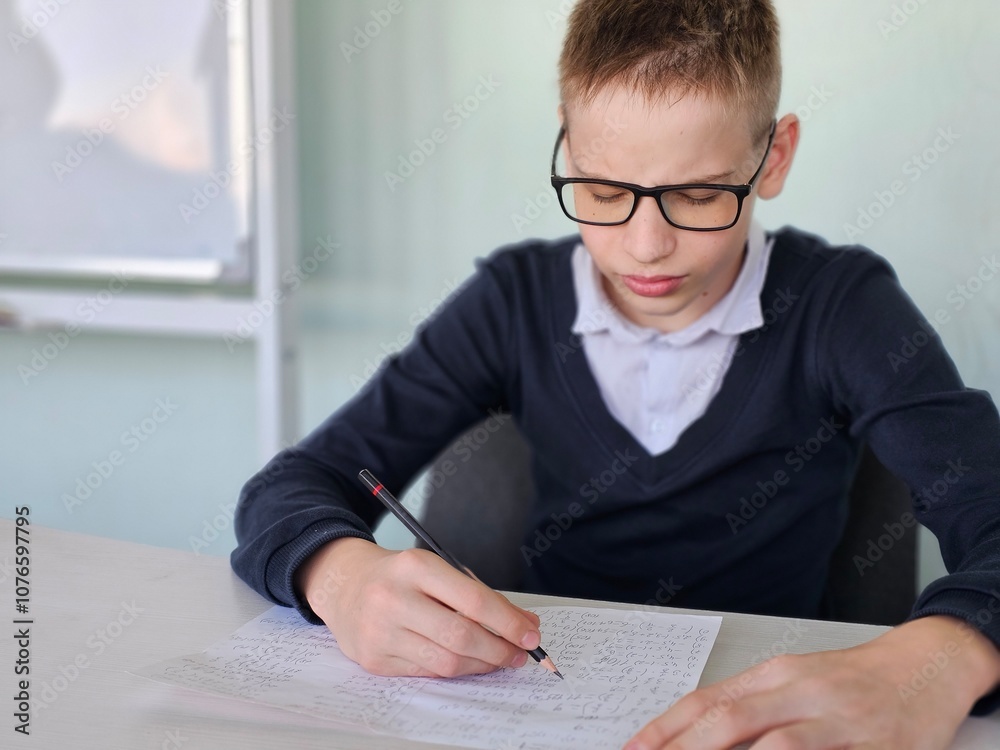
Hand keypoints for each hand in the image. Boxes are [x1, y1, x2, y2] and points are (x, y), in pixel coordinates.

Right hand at [295, 537, 541, 677]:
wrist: (343, 584)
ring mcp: (380, 632)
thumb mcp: (435, 570)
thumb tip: (525, 624)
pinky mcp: (374, 660)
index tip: (531, 634)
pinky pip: (427, 673)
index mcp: (414, 566)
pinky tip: (466, 662)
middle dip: (500, 649)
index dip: (508, 621)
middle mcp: (393, 598)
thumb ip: (479, 595)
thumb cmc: (400, 577)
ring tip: (498, 659)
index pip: (473, 600)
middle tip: (520, 654)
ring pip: (446, 662)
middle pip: (461, 636)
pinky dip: (454, 670)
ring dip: (482, 665)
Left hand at [623, 615, 999, 749]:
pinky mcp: (881, 749)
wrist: (924, 665)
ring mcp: (842, 723)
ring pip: (780, 748)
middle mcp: (804, 693)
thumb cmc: (853, 680)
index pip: (709, 701)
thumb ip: (749, 707)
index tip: (633, 749)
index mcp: (776, 675)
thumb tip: (692, 734)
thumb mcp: (794, 682)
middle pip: (733, 722)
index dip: (666, 729)